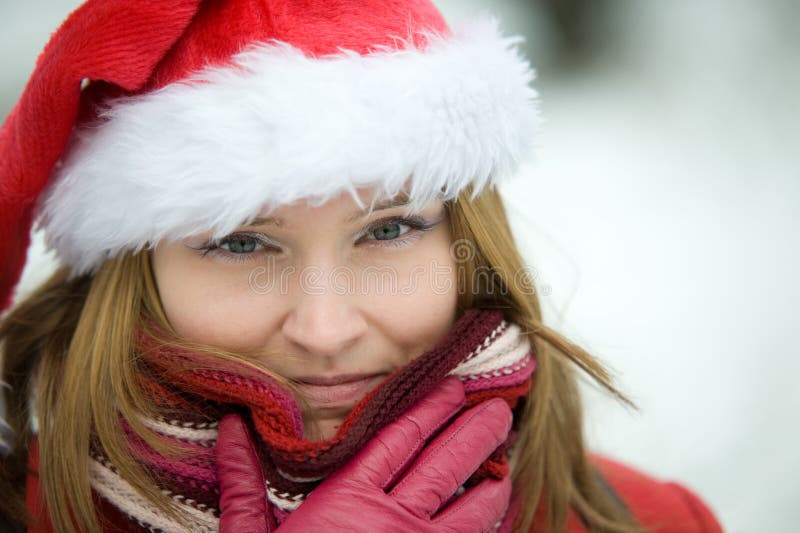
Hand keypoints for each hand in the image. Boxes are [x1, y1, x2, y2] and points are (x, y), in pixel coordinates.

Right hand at [216, 376, 512, 532]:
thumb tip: (232, 426)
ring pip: (468, 510)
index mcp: (348, 500)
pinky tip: (498, 517)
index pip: (400, 438)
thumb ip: (245, 481)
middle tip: (501, 410)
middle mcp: (390, 522)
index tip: (454, 388)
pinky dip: (487, 530)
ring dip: (490, 481)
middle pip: (444, 465)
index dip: (431, 408)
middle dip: (475, 433)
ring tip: (508, 459)